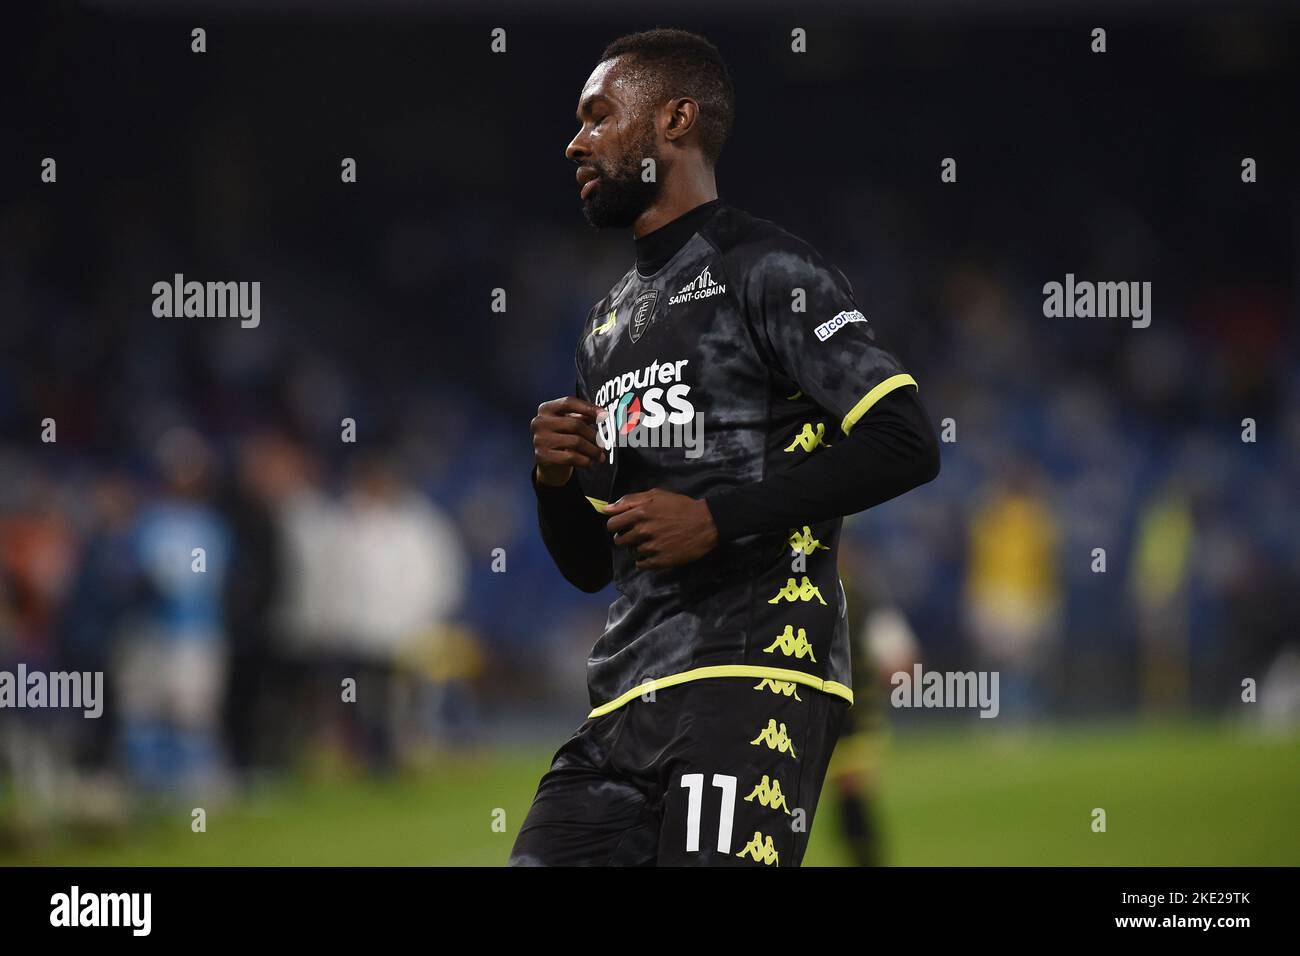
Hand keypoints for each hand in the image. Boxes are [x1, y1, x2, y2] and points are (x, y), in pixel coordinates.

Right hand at [532, 396, 604, 486]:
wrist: (548, 464)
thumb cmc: (562, 439)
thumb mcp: (570, 424)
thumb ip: (584, 416)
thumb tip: (603, 414)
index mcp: (546, 409)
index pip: (569, 402)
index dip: (589, 407)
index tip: (605, 415)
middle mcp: (539, 422)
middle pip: (575, 424)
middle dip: (594, 435)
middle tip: (604, 444)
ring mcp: (539, 439)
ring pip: (575, 442)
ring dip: (592, 450)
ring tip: (599, 456)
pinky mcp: (542, 456)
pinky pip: (571, 457)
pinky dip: (585, 460)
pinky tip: (589, 462)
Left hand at [604, 489, 718, 569]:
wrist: (707, 523)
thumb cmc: (681, 506)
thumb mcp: (656, 495)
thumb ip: (629, 500)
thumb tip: (606, 508)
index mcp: (640, 512)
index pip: (612, 524)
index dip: (616, 525)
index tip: (623, 525)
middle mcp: (643, 530)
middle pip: (619, 540)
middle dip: (625, 536)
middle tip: (638, 533)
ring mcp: (652, 547)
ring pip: (631, 552)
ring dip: (637, 548)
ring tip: (650, 541)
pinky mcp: (660, 561)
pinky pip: (641, 564)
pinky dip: (644, 559)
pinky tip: (654, 552)